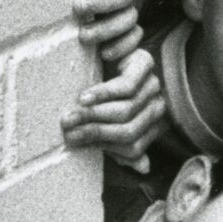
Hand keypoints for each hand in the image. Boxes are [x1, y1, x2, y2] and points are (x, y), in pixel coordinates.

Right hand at [61, 46, 167, 170]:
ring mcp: (153, 84)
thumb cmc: (100, 96)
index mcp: (151, 125)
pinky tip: (84, 97)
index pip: (132, 147)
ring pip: (126, 110)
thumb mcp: (107, 123)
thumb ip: (121, 146)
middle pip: (128, 130)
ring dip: (94, 115)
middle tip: (66, 129)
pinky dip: (103, 94)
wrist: (100, 53)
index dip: (102, 146)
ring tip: (70, 115)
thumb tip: (145, 168)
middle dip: (93, 132)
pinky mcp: (145, 62)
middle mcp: (156, 105)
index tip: (72, 142)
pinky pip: (126, 87)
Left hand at [73, 0, 142, 60]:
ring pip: (130, 16)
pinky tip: (104, 52)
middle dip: (102, 0)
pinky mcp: (128, 33)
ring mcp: (125, 12)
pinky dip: (122, 45)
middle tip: (78, 6)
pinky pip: (135, 37)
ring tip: (84, 36)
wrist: (79, 30)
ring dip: (107, 27)